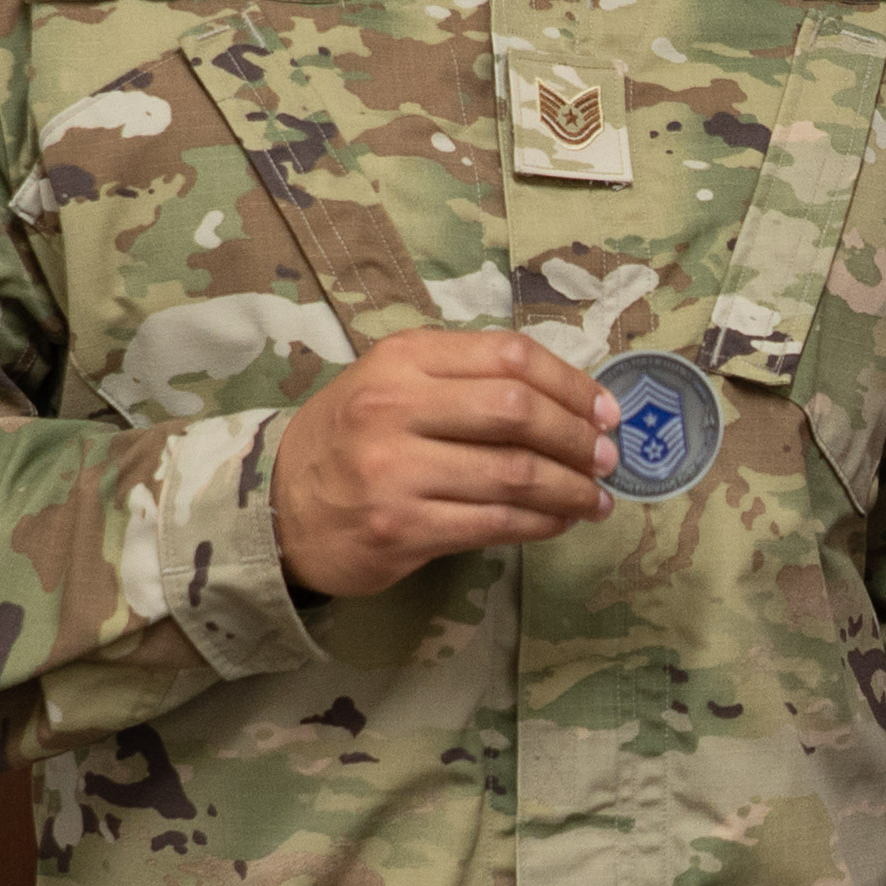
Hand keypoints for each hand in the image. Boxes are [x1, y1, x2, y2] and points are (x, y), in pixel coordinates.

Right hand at [271, 327, 620, 596]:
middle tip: (608, 458)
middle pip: (517, 411)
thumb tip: (571, 398)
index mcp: (405, 358)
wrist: (276, 506)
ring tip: (597, 498)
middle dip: (577, 437)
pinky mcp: (399, 529)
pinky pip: (492, 524)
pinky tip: (558, 522)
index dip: (571, 383)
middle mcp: (396, 408)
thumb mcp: (396, 381)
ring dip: (569, 489)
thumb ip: (467, 377)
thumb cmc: (353, 437)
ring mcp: (394, 471)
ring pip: (512, 474)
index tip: (605, 410)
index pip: (509, 356)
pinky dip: (538, 524)